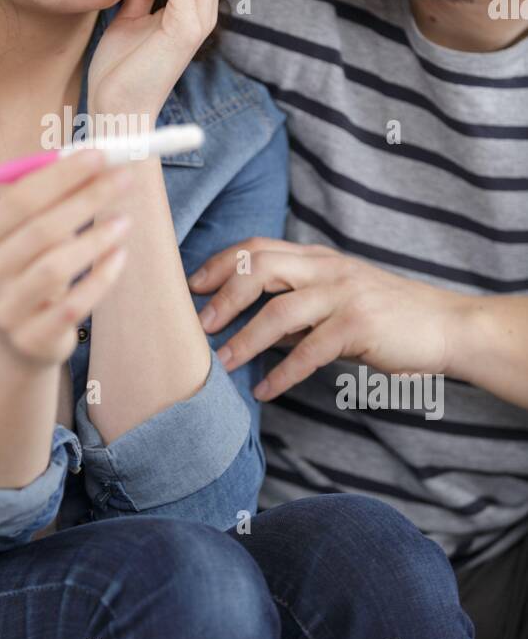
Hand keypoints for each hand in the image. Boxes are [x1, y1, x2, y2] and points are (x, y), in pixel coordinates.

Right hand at [0, 148, 136, 366]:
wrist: (17, 337)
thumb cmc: (30, 265)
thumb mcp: (31, 230)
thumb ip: (55, 195)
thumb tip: (99, 157)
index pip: (20, 199)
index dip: (62, 176)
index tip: (100, 155)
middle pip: (41, 231)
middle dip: (87, 199)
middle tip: (124, 178)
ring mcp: (3, 311)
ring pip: (56, 268)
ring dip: (96, 239)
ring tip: (124, 220)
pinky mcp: (30, 339)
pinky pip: (74, 304)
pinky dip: (102, 277)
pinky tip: (120, 255)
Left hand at [189, 237, 470, 399]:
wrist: (447, 326)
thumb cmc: (386, 317)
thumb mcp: (337, 300)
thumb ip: (297, 307)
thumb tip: (248, 327)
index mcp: (318, 259)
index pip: (259, 248)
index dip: (221, 263)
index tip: (192, 286)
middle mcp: (328, 269)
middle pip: (261, 269)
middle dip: (223, 297)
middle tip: (199, 326)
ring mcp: (345, 294)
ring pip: (280, 311)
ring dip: (245, 340)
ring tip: (221, 365)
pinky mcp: (361, 325)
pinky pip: (311, 350)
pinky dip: (283, 373)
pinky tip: (265, 390)